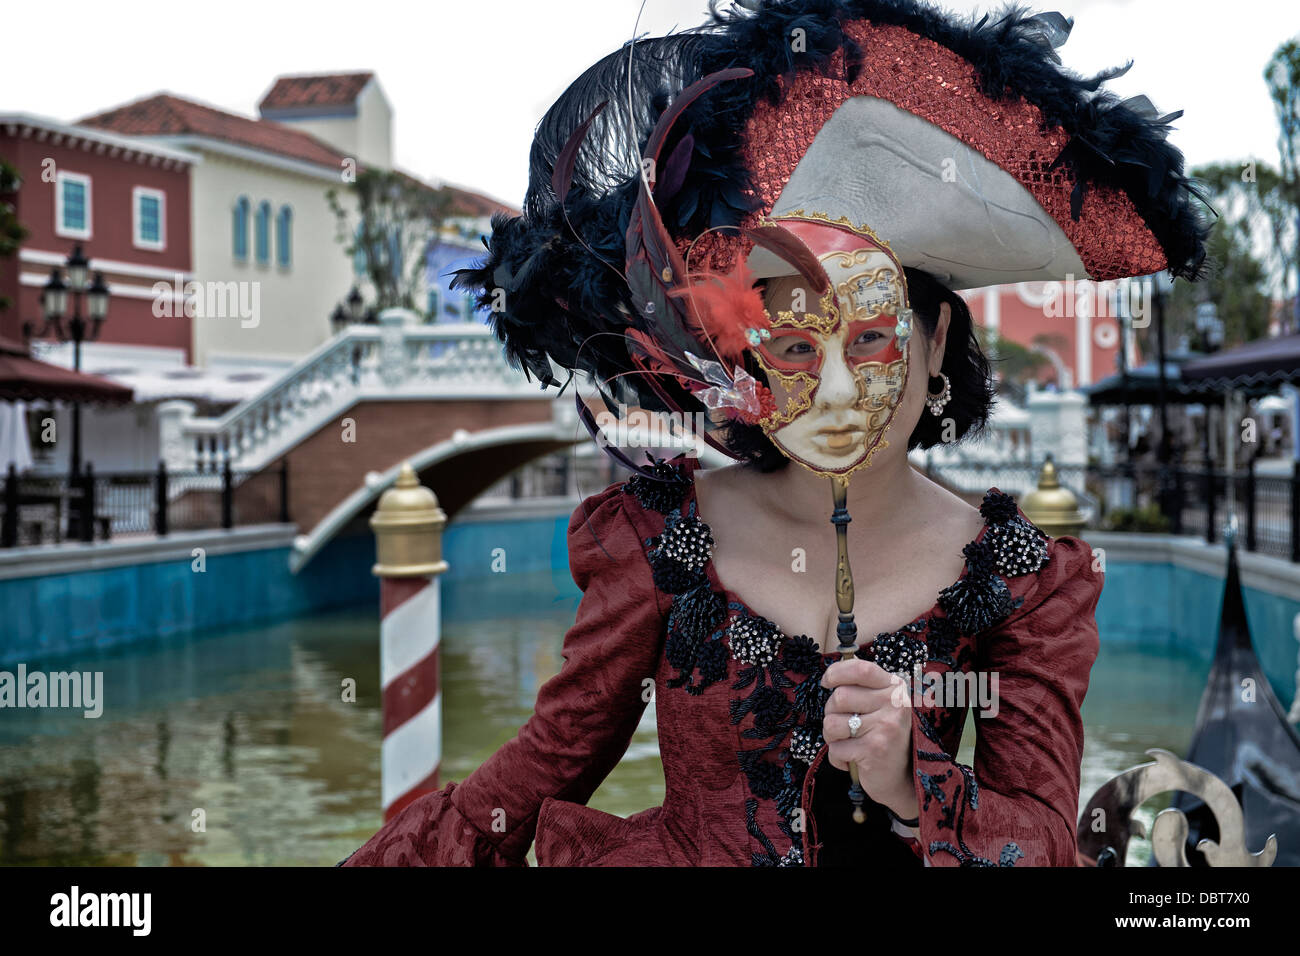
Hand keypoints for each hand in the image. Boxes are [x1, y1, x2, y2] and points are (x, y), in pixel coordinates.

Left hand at [821, 658, 918, 820]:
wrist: (904, 779)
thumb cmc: (884, 738)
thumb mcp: (882, 706)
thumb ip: (862, 688)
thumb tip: (830, 676)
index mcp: (895, 688)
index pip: (861, 669)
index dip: (837, 672)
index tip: (827, 682)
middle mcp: (894, 704)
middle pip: (839, 697)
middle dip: (831, 713)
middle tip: (845, 727)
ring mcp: (885, 726)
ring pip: (831, 723)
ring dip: (831, 737)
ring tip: (848, 743)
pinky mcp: (874, 749)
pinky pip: (835, 748)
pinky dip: (837, 758)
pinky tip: (853, 760)